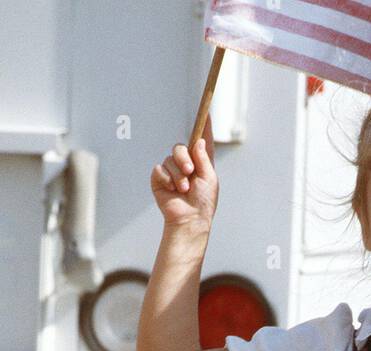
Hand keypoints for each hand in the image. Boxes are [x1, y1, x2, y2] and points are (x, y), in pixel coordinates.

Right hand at [150, 114, 217, 231]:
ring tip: (183, 188)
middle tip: (190, 171)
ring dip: (178, 174)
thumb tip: (198, 141)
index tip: (206, 110)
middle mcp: (186, 164)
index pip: (201, 141)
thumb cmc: (203, 203)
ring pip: (170, 159)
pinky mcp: (160, 179)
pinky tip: (173, 191)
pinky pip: (160, 170)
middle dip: (184, 158)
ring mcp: (172, 171)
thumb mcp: (209, 179)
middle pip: (180, 147)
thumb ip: (203, 159)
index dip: (203, 126)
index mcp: (201, 163)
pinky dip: (167, 180)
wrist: (190, 220)